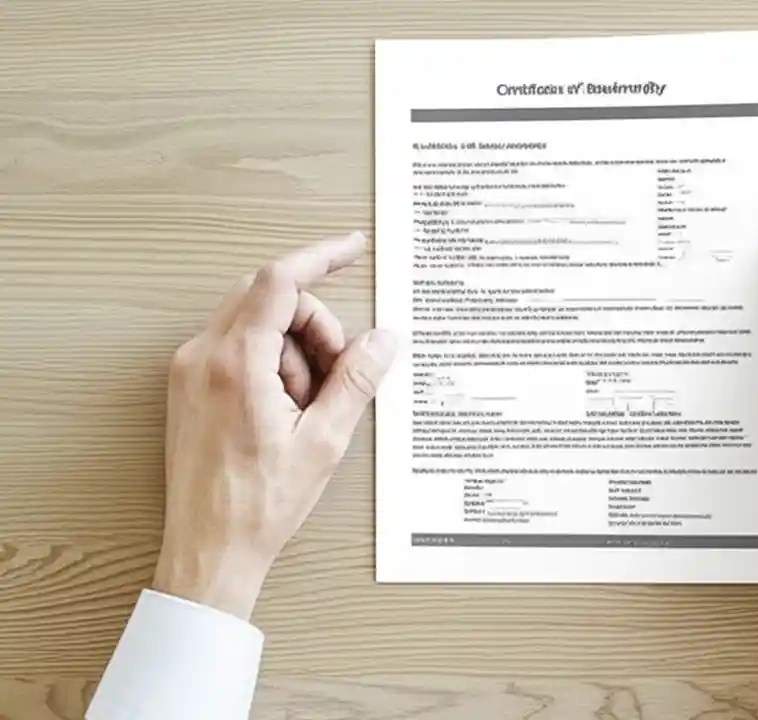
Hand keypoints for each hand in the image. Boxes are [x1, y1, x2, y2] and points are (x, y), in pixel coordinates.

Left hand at [154, 232, 396, 618]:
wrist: (209, 549)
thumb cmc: (258, 505)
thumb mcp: (324, 440)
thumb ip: (357, 380)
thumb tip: (384, 339)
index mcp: (236, 364)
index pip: (280, 282)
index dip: (321, 258)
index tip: (351, 248)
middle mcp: (203, 357)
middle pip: (270, 299)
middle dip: (314, 325)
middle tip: (339, 372)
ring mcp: (190, 370)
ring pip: (256, 322)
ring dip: (293, 350)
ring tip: (306, 408)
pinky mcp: (190, 386)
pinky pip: (239, 347)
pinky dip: (272, 364)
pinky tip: (287, 408)